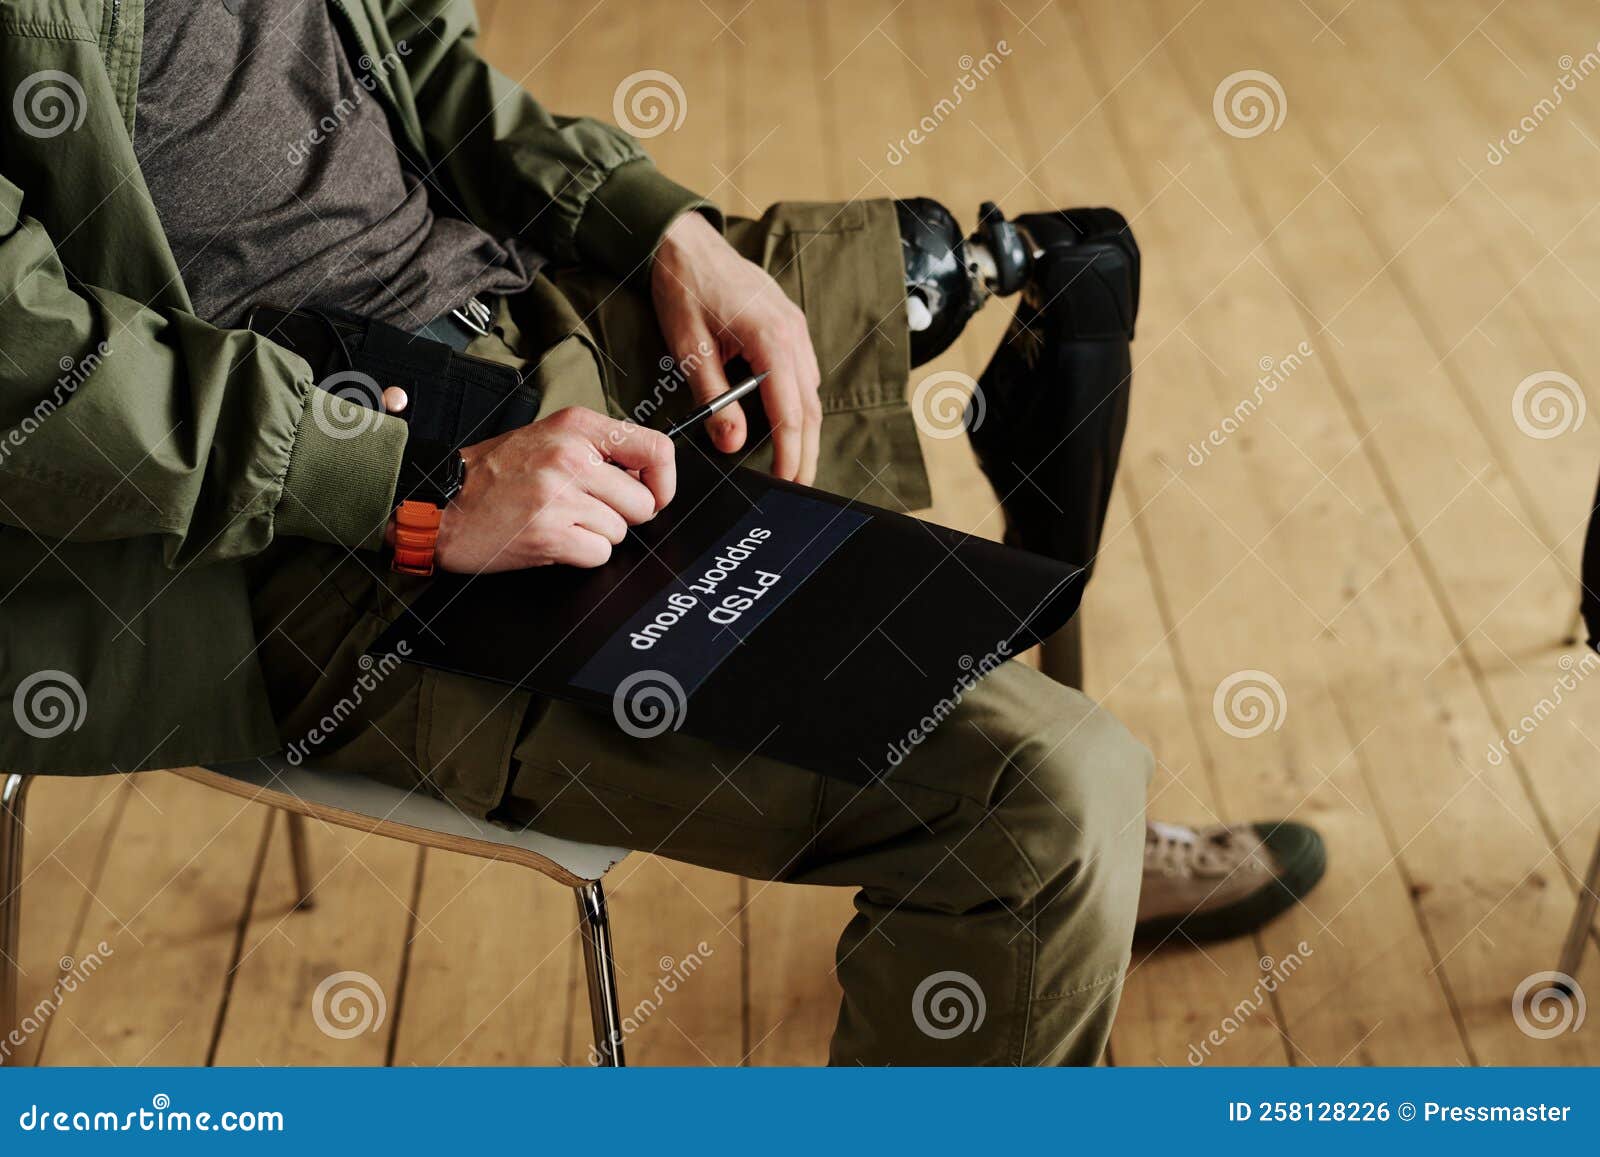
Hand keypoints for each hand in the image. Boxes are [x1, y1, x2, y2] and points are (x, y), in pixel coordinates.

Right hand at [432, 407, 674, 572]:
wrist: (439, 503)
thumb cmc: (493, 474)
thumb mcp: (548, 438)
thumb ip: (597, 449)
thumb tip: (648, 476)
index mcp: (577, 426)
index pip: (657, 449)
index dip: (664, 482)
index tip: (653, 495)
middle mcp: (571, 456)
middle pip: (642, 503)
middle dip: (621, 516)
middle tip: (585, 511)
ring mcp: (560, 495)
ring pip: (620, 532)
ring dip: (595, 535)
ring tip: (558, 520)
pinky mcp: (550, 534)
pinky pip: (599, 554)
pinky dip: (580, 555)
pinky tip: (551, 539)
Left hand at [651, 211, 822, 483]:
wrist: (685, 242)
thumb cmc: (684, 289)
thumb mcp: (690, 348)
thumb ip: (714, 399)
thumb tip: (733, 443)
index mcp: (772, 339)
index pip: (791, 412)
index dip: (790, 453)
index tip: (786, 482)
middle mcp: (794, 334)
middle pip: (810, 408)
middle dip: (805, 452)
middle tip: (798, 488)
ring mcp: (796, 328)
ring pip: (812, 392)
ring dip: (805, 430)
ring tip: (794, 463)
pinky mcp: (791, 325)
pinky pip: (804, 373)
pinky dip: (800, 403)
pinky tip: (787, 421)